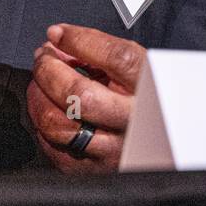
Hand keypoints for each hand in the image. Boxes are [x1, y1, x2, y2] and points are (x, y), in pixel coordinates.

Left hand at [26, 23, 142, 174]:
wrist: (165, 139)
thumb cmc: (147, 97)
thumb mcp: (137, 67)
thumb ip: (101, 50)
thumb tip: (57, 38)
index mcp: (151, 88)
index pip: (116, 58)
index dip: (79, 41)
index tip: (57, 34)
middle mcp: (134, 123)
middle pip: (79, 95)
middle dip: (49, 70)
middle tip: (43, 58)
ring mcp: (115, 150)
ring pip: (59, 124)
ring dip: (39, 97)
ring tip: (41, 83)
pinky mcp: (97, 171)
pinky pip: (55, 149)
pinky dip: (42, 126)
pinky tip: (49, 110)